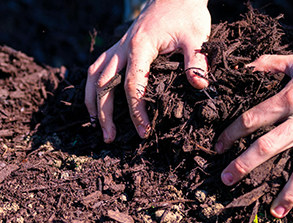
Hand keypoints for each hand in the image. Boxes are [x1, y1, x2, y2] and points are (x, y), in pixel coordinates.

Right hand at [85, 0, 209, 142]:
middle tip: (109, 138)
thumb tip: (200, 86)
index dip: (136, 111)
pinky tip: (95, 103)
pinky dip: (92, 87)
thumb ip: (197, 62)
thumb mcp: (196, 36)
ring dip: (92, 101)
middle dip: (105, 113)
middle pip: (104, 84)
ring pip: (94, 76)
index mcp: (141, 47)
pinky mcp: (118, 48)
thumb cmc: (186, 14)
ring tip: (96, 125)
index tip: (143, 131)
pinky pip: (97, 68)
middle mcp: (123, 48)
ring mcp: (118, 48)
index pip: (132, 85)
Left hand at [214, 43, 292, 219]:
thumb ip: (271, 63)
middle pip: (268, 147)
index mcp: (289, 98)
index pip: (252, 119)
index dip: (232, 134)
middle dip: (244, 165)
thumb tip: (246, 65)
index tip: (218, 147)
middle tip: (226, 181)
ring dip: (289, 193)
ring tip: (276, 213)